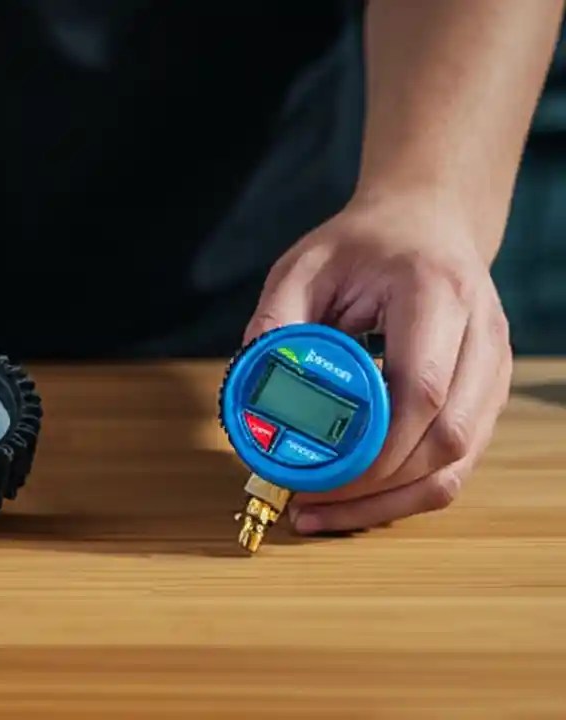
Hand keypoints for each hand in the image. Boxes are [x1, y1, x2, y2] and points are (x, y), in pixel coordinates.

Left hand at [243, 193, 511, 533]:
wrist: (427, 223)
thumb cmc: (363, 246)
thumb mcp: (302, 267)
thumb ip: (274, 322)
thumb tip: (248, 392)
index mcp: (435, 292)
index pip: (420, 388)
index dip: (373, 447)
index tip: (315, 474)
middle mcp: (481, 333)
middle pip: (447, 437)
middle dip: (376, 485)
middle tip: (309, 502)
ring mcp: (493, 368)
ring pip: (459, 462)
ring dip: (391, 500)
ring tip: (324, 512)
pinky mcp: (488, 394)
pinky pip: (459, 463)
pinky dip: (408, 490)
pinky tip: (359, 500)